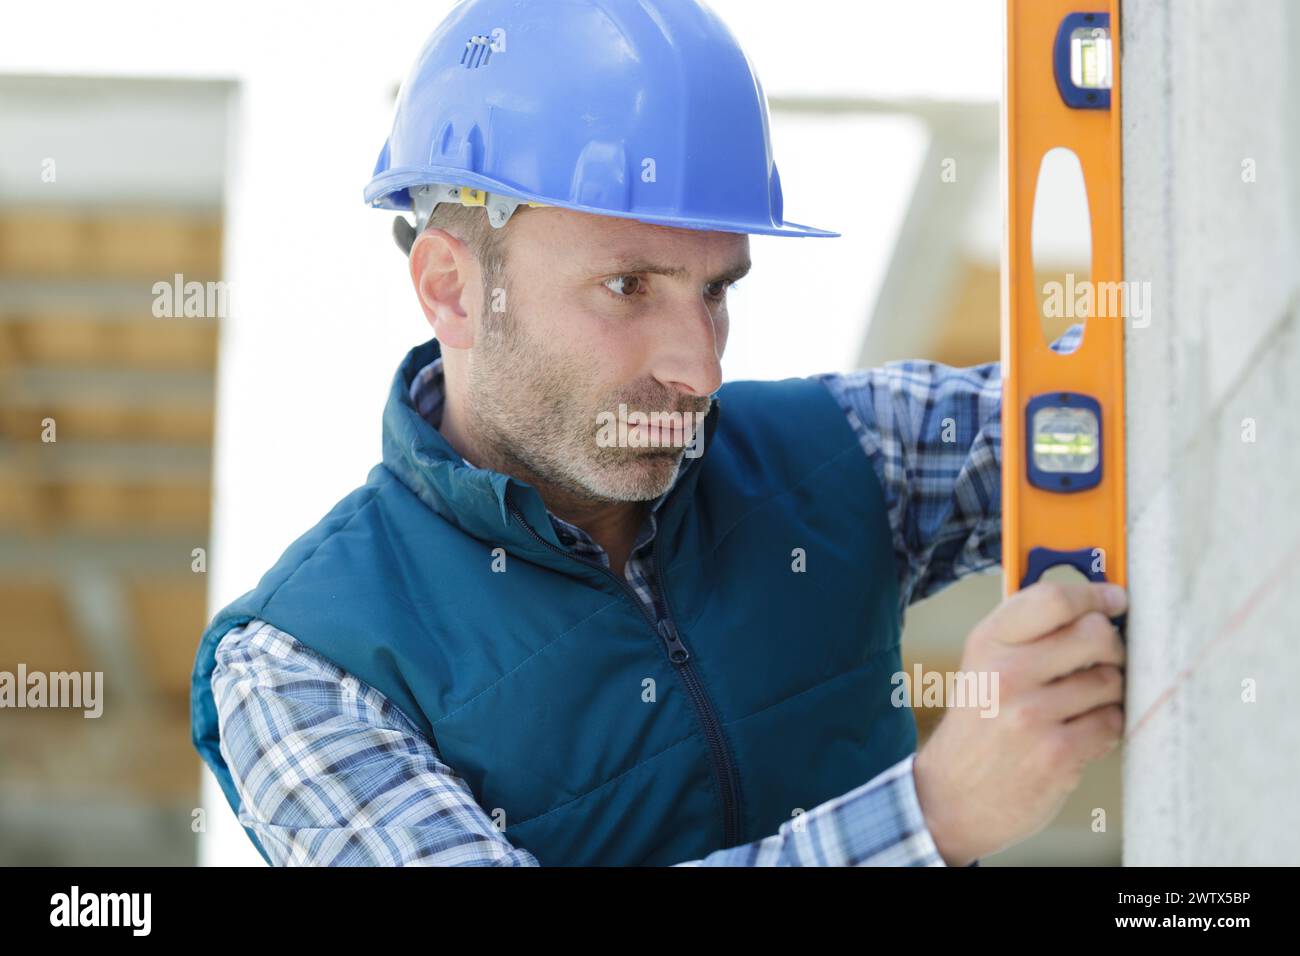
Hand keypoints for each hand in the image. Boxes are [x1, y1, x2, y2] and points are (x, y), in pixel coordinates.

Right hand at [912, 580, 1127, 865]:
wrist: (951, 797)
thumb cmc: (978, 725)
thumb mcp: (984, 666)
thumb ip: (1028, 632)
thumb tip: (1093, 602)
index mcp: (988, 642)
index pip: (1053, 598)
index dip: (1094, 594)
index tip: (1114, 599)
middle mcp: (1007, 673)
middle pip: (1095, 634)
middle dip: (1111, 646)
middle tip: (1104, 659)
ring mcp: (1031, 715)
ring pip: (1110, 680)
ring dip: (1108, 693)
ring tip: (1082, 705)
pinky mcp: (1057, 754)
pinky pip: (1111, 722)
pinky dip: (1105, 728)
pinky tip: (1080, 733)